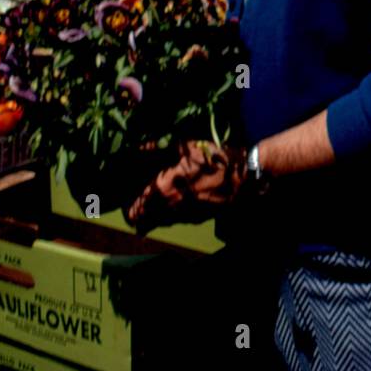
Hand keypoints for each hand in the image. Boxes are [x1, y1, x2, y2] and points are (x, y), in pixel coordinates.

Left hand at [125, 141, 246, 229]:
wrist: (242, 180)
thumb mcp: (183, 147)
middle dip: (136, 210)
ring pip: (156, 223)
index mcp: (161, 190)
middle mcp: (168, 209)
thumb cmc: (212, 160)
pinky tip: (176, 195)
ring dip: (151, 212)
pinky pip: (172, 220)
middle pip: (140, 222)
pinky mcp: (194, 219)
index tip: (128, 193)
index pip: (132, 213)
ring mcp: (182, 217)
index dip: (127, 204)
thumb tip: (134, 148)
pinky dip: (168, 212)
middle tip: (138, 194)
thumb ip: (154, 148)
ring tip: (155, 195)